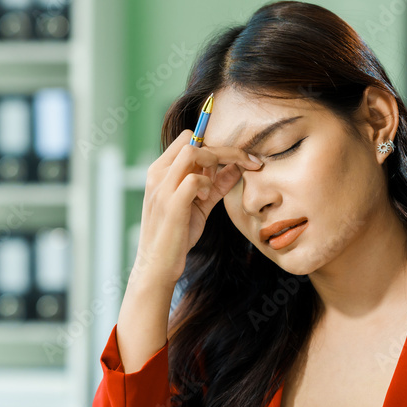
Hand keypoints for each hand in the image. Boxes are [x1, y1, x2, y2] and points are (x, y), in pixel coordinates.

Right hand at [131, 130, 262, 287]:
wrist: (157, 267)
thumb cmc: (176, 237)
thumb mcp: (199, 206)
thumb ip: (216, 185)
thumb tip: (238, 168)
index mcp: (160, 171)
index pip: (187, 139)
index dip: (215, 145)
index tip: (241, 158)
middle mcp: (157, 174)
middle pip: (193, 142)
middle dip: (225, 151)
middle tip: (249, 164)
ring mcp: (162, 188)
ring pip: (192, 152)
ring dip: (214, 164)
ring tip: (213, 189)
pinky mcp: (171, 204)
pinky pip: (195, 179)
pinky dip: (207, 185)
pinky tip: (205, 199)